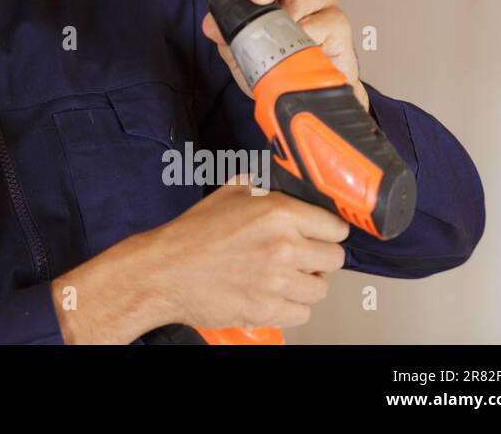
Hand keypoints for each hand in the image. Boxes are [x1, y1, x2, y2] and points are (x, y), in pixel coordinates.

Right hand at [137, 174, 349, 331]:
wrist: (165, 270)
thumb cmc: (192, 234)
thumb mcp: (228, 194)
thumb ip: (262, 189)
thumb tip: (284, 186)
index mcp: (279, 213)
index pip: (336, 228)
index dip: (326, 232)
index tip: (319, 236)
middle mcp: (284, 247)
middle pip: (334, 259)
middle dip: (318, 258)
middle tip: (298, 257)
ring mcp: (277, 282)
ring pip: (320, 289)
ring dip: (305, 284)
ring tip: (283, 278)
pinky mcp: (268, 310)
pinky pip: (302, 313)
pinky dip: (290, 307)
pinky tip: (272, 295)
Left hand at [200, 0, 369, 112]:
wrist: (307, 89)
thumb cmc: (279, 61)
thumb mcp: (242, 48)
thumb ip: (226, 33)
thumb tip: (211, 25)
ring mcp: (320, 3)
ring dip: (287, 13)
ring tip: (279, 33)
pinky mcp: (337, 22)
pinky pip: (322, 21)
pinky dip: (308, 31)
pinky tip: (302, 41)